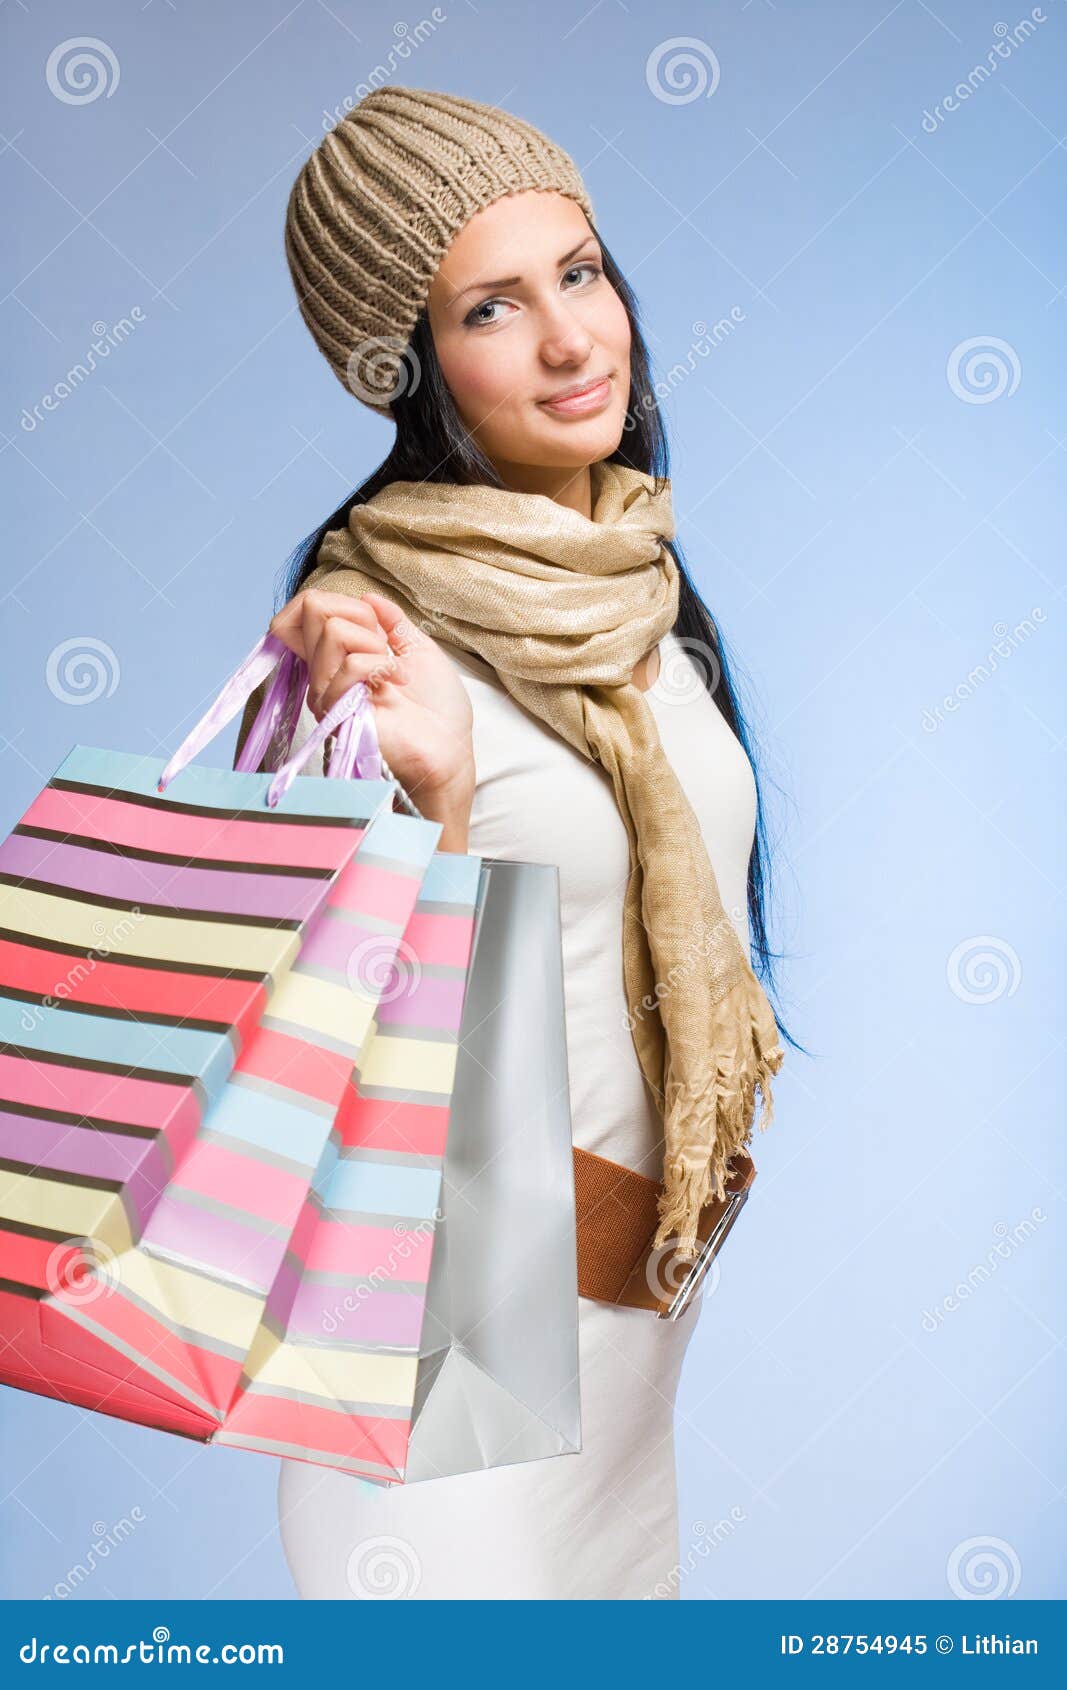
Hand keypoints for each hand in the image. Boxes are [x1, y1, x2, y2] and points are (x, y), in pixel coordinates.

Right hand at [268, 588, 475, 815]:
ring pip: (331, 632)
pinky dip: (381, 664)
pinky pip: (347, 664)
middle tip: (385, 646)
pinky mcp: (336, 712)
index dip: (336, 600)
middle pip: (311, 608)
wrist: (450, 749)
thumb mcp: (417, 647)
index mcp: (337, 656)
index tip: (373, 624)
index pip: (304, 609)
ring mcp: (326, 692)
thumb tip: (366, 595)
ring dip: (375, 644)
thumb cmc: (438, 708)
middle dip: (359, 615)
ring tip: (395, 672)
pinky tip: (398, 681)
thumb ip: (390, 620)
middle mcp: (323, 672)